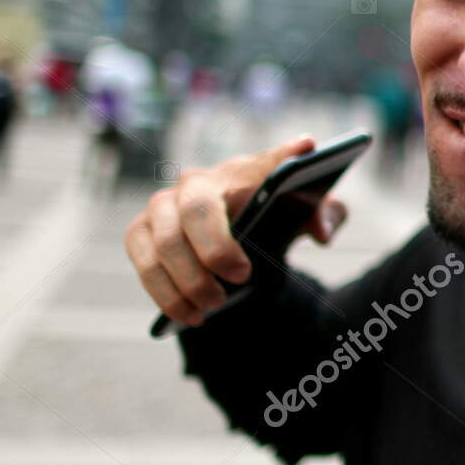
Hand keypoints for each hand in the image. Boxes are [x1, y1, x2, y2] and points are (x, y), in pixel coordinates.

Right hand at [124, 135, 348, 327]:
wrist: (230, 232)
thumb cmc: (269, 216)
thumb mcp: (303, 215)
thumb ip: (325, 214)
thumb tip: (322, 232)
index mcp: (244, 171)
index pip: (267, 160)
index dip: (284, 156)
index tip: (307, 147)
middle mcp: (196, 180)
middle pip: (196, 209)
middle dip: (215, 247)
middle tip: (241, 277)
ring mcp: (161, 205)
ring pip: (163, 243)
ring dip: (187, 281)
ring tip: (214, 306)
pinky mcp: (139, 233)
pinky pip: (144, 266)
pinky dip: (166, 296)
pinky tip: (191, 316)